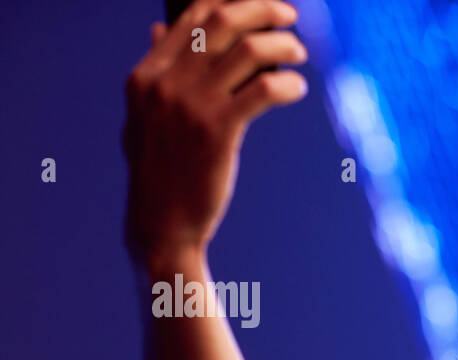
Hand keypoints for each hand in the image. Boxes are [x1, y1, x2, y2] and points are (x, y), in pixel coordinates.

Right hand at [122, 0, 307, 267]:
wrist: (161, 225)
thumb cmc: (159, 174)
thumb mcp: (143, 118)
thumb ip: (155, 73)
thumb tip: (158, 28)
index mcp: (145, 75)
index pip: (192, 16)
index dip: (232, 1)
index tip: (262, 6)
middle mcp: (165, 82)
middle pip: (222, 22)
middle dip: (262, 10)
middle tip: (290, 16)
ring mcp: (190, 105)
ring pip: (248, 50)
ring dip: (281, 44)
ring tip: (299, 52)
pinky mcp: (217, 131)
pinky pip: (263, 90)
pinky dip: (287, 84)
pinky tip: (297, 90)